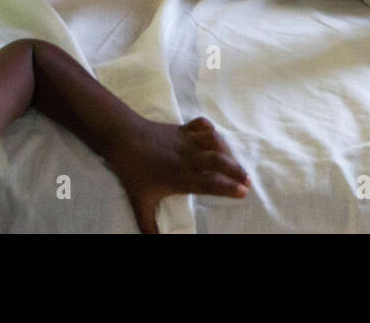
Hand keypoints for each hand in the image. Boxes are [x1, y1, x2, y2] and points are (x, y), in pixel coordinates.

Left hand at [108, 117, 249, 232]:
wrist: (122, 137)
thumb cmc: (132, 171)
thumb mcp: (139, 202)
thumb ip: (148, 226)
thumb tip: (155, 243)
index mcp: (179, 177)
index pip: (209, 183)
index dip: (228, 188)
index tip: (242, 193)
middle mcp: (187, 158)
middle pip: (218, 162)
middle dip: (236, 171)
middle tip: (247, 181)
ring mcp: (186, 141)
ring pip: (214, 142)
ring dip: (228, 153)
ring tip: (236, 164)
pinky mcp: (182, 128)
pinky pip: (202, 126)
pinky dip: (211, 131)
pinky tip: (215, 139)